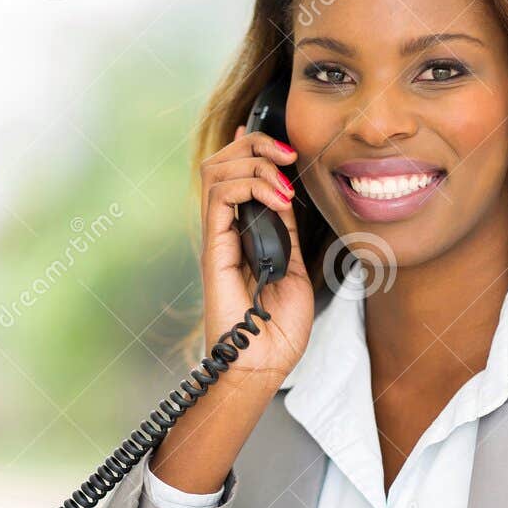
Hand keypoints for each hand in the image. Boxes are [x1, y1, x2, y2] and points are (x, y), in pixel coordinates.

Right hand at [197, 124, 313, 381]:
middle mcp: (224, 230)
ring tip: (284, 181)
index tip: (284, 145)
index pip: (235, 173)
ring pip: (215, 169)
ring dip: (254, 161)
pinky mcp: (213, 248)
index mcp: (241, 233)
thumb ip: (285, 230)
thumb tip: (284, 191)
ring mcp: (216, 237)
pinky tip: (277, 199)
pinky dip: (251, 185)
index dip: (253, 147)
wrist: (264, 364)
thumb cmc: (277, 329)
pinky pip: (220, 196)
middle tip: (288, 154)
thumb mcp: (294, 267)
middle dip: (255, 144)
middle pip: (221, 161)